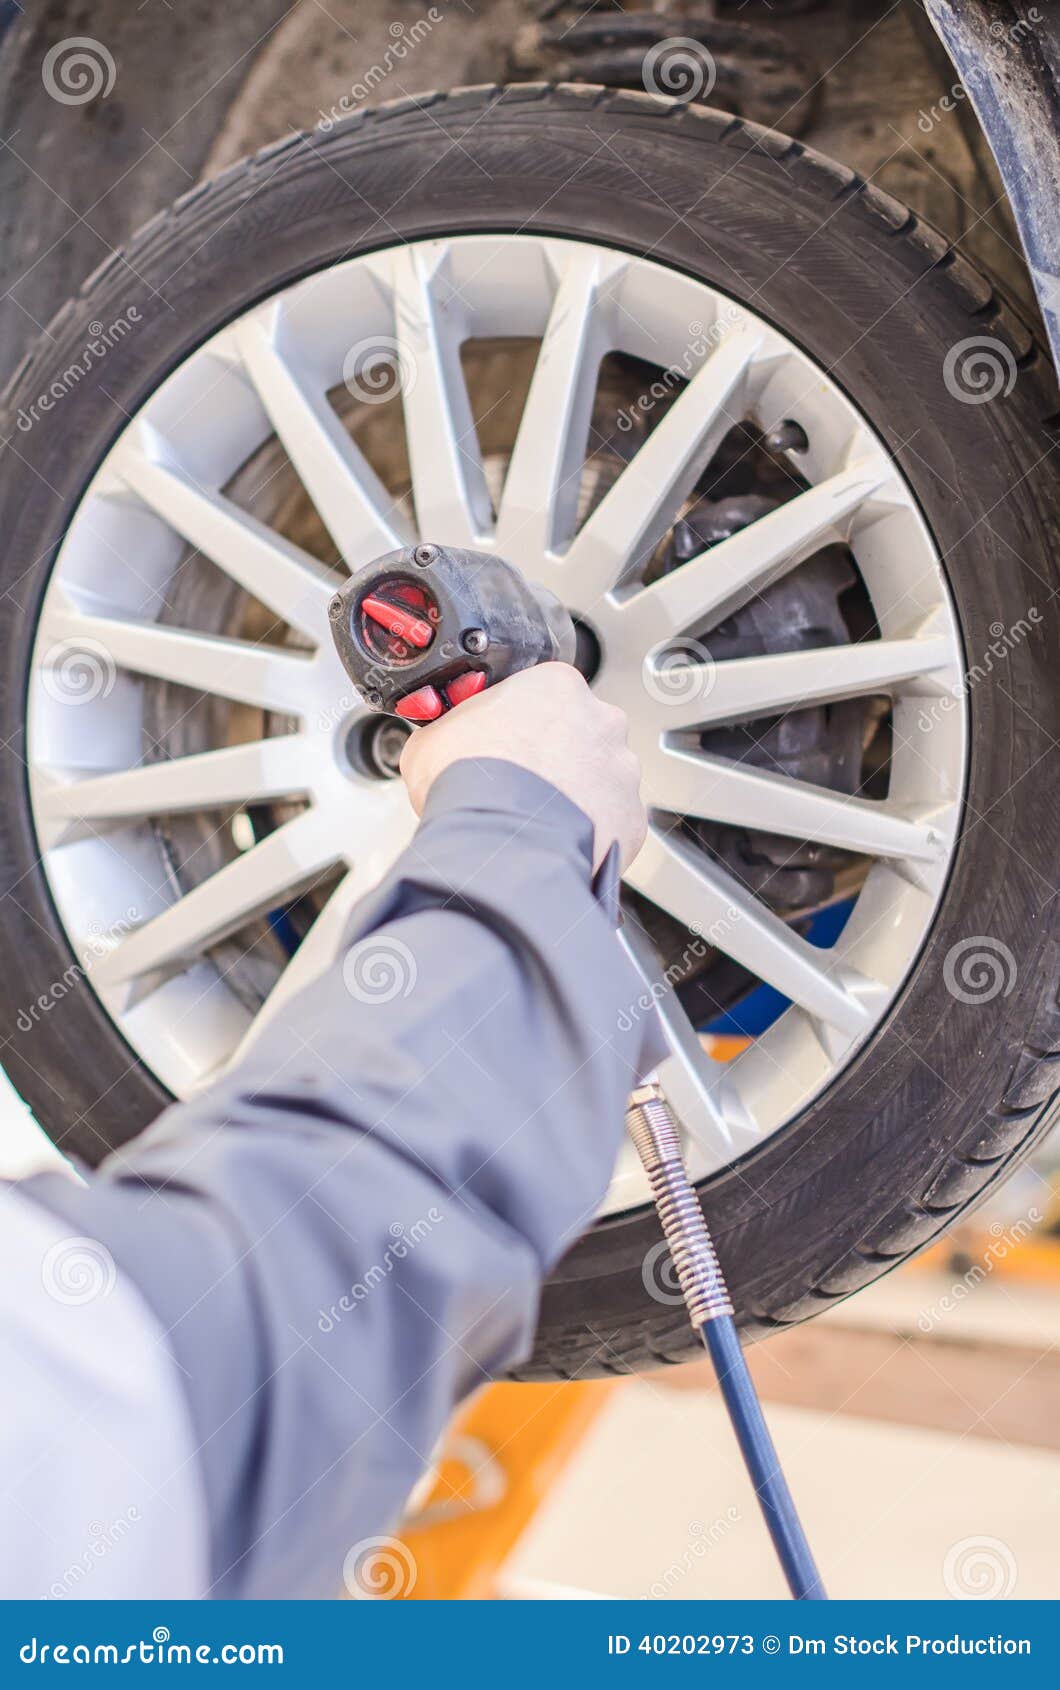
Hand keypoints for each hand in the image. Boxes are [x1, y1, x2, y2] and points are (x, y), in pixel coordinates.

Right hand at [399, 663, 645, 871]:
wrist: (497, 840)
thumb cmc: (469, 782)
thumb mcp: (432, 738)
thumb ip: (450, 728)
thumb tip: (442, 738)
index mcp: (557, 686)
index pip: (544, 696)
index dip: (520, 724)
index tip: (505, 745)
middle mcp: (601, 721)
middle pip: (581, 735)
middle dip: (556, 758)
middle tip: (521, 784)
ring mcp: (622, 770)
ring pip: (601, 780)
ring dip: (574, 795)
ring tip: (536, 820)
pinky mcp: (631, 817)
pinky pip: (611, 822)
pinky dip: (590, 832)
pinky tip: (556, 841)